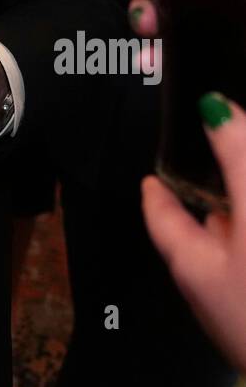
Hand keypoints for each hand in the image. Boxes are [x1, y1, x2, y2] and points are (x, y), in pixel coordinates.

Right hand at [143, 94, 245, 372]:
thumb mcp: (195, 272)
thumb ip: (166, 220)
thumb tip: (150, 184)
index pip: (232, 125)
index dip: (215, 115)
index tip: (199, 113)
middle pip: (242, 152)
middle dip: (228, 162)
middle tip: (214, 203)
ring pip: (241, 182)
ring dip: (232, 193)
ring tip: (225, 230)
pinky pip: (241, 207)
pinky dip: (234, 213)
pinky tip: (233, 240)